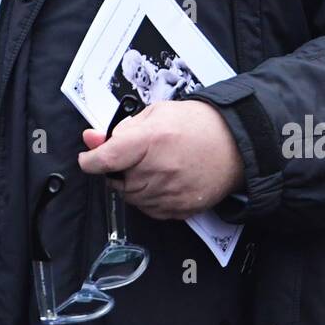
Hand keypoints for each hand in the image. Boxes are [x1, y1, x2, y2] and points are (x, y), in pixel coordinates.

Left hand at [77, 99, 243, 220]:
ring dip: (132, 185)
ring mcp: (170, 193)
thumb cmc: (197, 124)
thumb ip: (121, 129)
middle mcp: (159, 170)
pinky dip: (148, 198)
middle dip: (117, 170)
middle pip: (117, 181)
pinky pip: (150, 210)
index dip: (91, 160)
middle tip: (134, 157)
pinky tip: (162, 181)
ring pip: (132, 198)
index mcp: (150, 140)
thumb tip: (92, 139)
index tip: (90, 159)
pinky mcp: (181, 209)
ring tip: (152, 166)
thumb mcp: (156, 114)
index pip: (106, 159)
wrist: (235, 143)